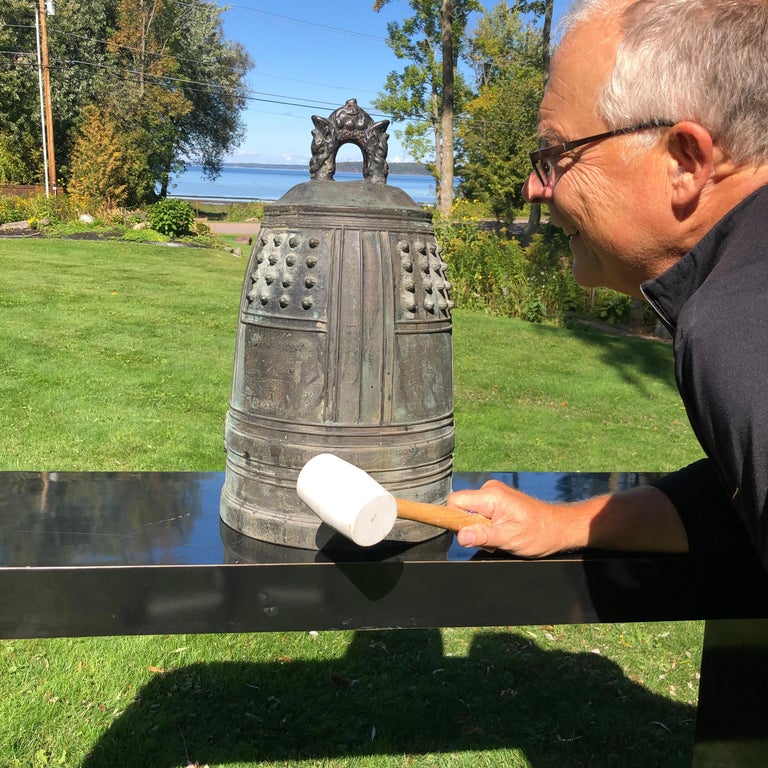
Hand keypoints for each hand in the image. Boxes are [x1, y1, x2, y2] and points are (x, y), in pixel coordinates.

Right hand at [447, 480, 574, 557]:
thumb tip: (461, 535)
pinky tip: (502, 532)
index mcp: (491, 496)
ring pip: (470, 512)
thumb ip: (483, 536)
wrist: (559, 528)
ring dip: (479, 528)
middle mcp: (490, 490)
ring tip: (500, 536)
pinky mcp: (497, 499)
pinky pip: (480, 512)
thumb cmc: (539, 533)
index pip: (455, 500)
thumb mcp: (509, 539)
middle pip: (461, 507)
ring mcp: (494, 494)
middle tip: (491, 539)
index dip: (454, 518)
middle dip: (470, 527)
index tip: (466, 533)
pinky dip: (486, 525)